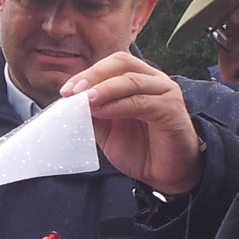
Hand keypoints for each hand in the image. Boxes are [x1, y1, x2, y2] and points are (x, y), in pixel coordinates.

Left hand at [60, 52, 200, 194]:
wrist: (165, 175)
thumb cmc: (140, 149)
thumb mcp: (107, 129)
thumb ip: (92, 112)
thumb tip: (70, 101)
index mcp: (139, 79)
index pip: (112, 64)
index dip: (88, 73)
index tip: (66, 90)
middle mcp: (154, 80)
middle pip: (122, 63)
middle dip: (94, 75)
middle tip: (74, 92)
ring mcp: (165, 92)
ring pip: (131, 81)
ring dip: (104, 90)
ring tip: (84, 101)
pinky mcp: (172, 109)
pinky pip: (141, 102)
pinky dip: (117, 105)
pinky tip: (102, 112)